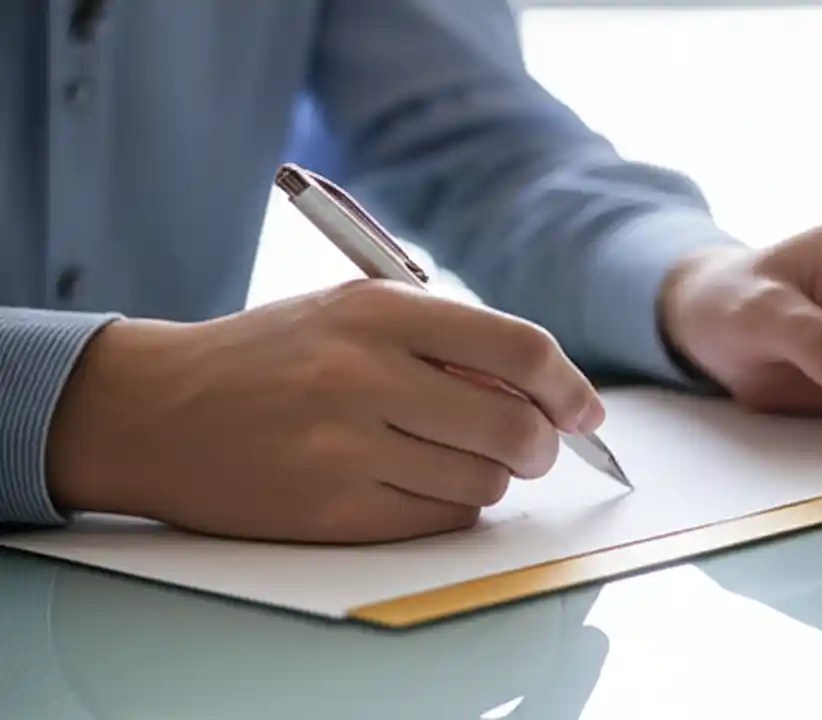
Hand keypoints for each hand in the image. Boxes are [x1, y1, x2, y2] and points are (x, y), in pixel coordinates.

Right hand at [47, 280, 603, 542]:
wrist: (158, 409)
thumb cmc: (273, 355)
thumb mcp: (354, 310)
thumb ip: (447, 337)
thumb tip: (547, 388)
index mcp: (381, 312)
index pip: (520, 350)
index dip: (570, 387)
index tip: (586, 411)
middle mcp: (366, 375)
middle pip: (515, 428)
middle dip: (541, 444)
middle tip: (532, 446)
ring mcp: (346, 447)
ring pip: (483, 482)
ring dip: (490, 477)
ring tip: (453, 457)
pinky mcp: (331, 511)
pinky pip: (440, 520)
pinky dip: (451, 507)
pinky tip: (418, 483)